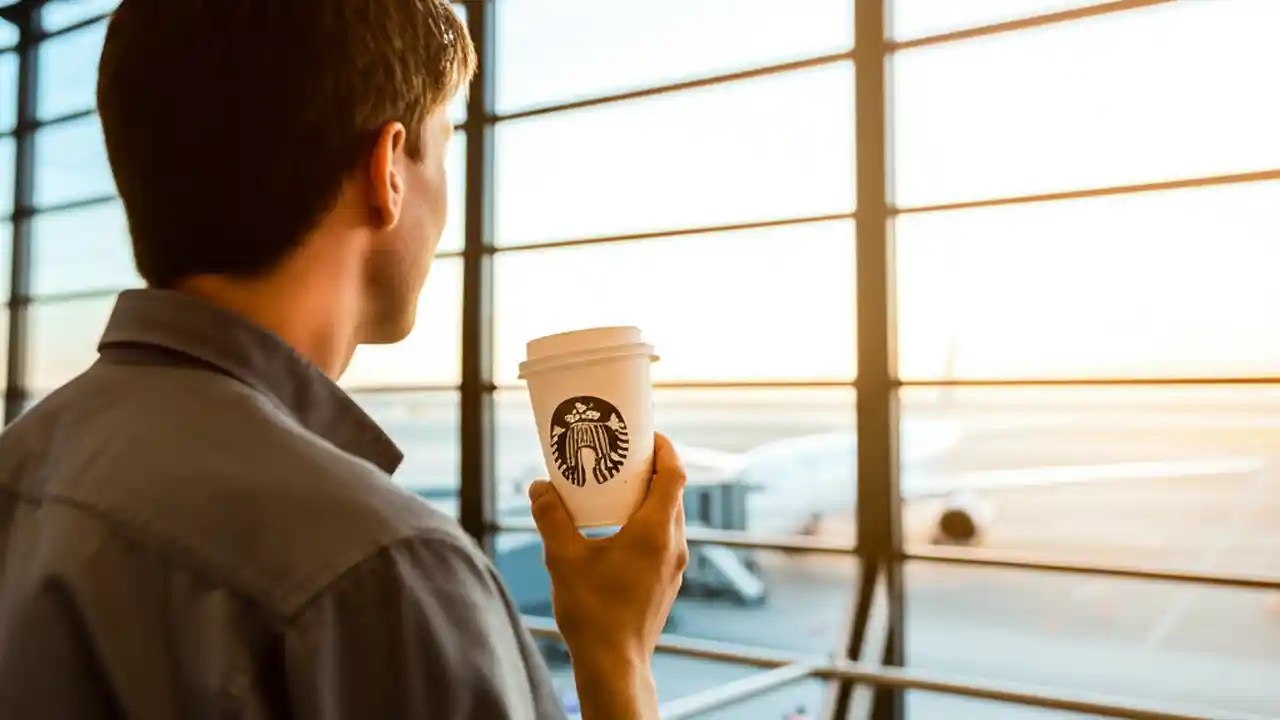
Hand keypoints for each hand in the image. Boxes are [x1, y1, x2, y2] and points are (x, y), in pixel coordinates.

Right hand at [529, 432, 688, 718]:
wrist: (615, 663)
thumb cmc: (594, 613)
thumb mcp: (564, 559)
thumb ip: (551, 518)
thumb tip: (539, 487)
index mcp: (655, 531)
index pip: (674, 474)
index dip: (664, 448)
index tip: (646, 433)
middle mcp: (673, 544)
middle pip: (673, 492)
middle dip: (652, 468)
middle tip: (623, 455)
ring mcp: (674, 565)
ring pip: (669, 516)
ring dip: (649, 497)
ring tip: (616, 488)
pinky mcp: (667, 580)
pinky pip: (664, 538)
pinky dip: (647, 522)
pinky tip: (617, 528)